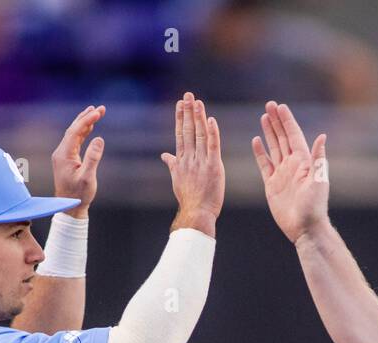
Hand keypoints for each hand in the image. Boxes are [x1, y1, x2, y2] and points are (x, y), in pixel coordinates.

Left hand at [52, 105, 105, 218]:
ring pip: (74, 134)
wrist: (70, 207)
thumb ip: (93, 158)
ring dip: (85, 123)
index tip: (99, 112)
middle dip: (86, 117)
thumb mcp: (88, 178)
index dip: (87, 120)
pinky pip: (75, 141)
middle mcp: (61, 152)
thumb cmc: (79, 195)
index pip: (75, 132)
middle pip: (73, 129)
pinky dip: (83, 133)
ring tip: (96, 112)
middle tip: (100, 108)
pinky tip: (90, 128)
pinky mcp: (67, 159)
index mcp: (64, 155)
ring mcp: (63, 155)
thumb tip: (99, 139)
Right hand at [162, 92, 223, 237]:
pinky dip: (212, 133)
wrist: (196, 213)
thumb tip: (164, 155)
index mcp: (181, 160)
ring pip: (199, 135)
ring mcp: (201, 162)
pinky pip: (213, 146)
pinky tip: (211, 120)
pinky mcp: (213, 167)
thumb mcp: (177, 179)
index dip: (180, 118)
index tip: (180, 104)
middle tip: (188, 95)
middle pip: (188, 130)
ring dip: (198, 117)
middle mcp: (189, 158)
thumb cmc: (189, 199)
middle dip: (188, 112)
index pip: (180, 134)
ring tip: (197, 102)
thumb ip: (171, 164)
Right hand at [252, 100, 328, 244]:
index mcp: (303, 162)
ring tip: (263, 117)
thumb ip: (318, 159)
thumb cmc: (314, 207)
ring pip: (274, 148)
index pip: (293, 136)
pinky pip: (264, 164)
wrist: (305, 228)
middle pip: (282, 138)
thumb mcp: (318, 181)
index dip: (287, 121)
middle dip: (276, 121)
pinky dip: (260, 152)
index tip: (280, 106)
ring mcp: (282, 174)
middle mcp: (292, 165)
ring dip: (269, 132)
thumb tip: (322, 136)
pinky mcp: (272, 185)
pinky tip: (256, 141)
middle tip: (269, 105)